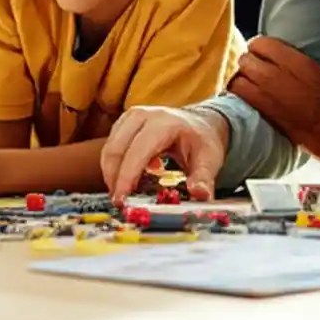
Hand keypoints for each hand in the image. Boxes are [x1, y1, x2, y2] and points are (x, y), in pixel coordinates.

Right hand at [100, 106, 227, 203]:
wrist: (200, 123)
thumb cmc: (202, 141)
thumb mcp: (210, 158)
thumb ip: (204, 178)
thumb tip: (200, 194)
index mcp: (164, 122)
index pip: (138, 150)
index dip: (127, 176)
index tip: (122, 199)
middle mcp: (143, 115)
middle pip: (117, 149)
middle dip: (114, 179)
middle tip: (119, 203)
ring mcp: (131, 117)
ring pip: (109, 148)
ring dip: (111, 174)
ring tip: (122, 195)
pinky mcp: (124, 124)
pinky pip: (110, 147)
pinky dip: (113, 167)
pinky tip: (124, 181)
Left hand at [230, 36, 319, 169]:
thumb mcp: (315, 67)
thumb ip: (291, 56)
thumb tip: (274, 53)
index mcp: (290, 60)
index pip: (259, 42)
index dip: (261, 47)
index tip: (264, 53)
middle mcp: (272, 74)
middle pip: (245, 58)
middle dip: (250, 62)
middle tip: (257, 69)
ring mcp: (261, 92)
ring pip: (237, 77)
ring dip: (243, 78)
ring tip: (251, 83)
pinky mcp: (256, 109)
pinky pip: (238, 95)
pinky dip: (241, 93)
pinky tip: (248, 96)